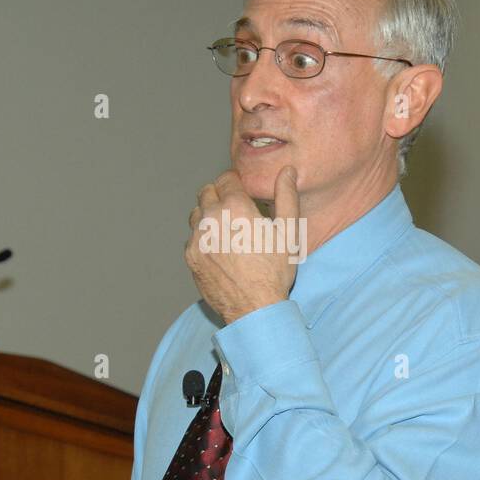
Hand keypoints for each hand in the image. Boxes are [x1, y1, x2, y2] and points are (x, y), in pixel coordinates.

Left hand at [185, 166, 299, 324]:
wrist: (253, 309)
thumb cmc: (274, 272)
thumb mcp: (288, 232)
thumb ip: (286, 196)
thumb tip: (287, 171)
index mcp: (235, 207)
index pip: (226, 178)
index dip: (236, 183)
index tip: (243, 193)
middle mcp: (211, 218)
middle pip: (207, 191)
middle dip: (220, 195)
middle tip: (236, 211)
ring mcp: (197, 238)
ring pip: (196, 213)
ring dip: (208, 215)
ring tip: (227, 230)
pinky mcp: (191, 256)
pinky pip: (192, 237)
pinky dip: (203, 238)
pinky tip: (220, 250)